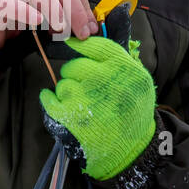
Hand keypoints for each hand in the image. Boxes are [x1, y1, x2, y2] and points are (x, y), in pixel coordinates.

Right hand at [0, 0, 98, 49]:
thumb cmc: (18, 24)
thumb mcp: (45, 20)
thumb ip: (64, 19)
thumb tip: (90, 28)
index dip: (84, 6)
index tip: (91, 28)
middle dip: (76, 12)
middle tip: (82, 34)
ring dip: (56, 14)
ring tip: (59, 32)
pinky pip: (16, 5)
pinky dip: (28, 13)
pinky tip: (37, 21)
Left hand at [39, 36, 155, 180]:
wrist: (132, 151)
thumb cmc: (133, 113)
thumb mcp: (138, 81)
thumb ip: (118, 60)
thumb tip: (92, 37)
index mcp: (123, 69)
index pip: (94, 45)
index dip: (80, 44)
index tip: (72, 43)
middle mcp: (104, 81)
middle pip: (73, 66)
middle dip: (74, 75)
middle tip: (84, 88)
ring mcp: (85, 100)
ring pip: (62, 84)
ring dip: (67, 93)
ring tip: (82, 106)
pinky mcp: (70, 118)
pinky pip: (50, 99)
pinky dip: (49, 101)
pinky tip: (56, 104)